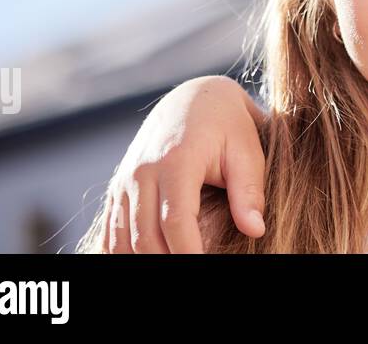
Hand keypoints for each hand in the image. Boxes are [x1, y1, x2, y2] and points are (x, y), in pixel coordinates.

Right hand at [99, 75, 266, 252]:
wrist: (194, 98)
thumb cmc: (228, 126)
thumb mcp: (248, 151)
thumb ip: (249, 192)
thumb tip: (256, 230)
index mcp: (176, 161)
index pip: (176, 220)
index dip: (189, 253)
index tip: (205, 269)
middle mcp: (142, 171)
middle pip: (146, 236)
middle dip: (167, 263)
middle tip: (195, 271)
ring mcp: (125, 181)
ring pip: (123, 239)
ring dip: (144, 261)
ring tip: (173, 268)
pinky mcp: (118, 189)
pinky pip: (111, 232)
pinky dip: (124, 253)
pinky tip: (146, 260)